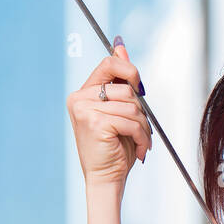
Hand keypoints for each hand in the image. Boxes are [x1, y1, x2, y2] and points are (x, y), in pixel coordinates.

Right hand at [66, 40, 152, 195]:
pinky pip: (131, 121)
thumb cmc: (115, 148)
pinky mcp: (95, 123)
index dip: (130, 70)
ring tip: (140, 140)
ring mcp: (84, 110)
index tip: (140, 87)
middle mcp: (79, 99)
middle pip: (125, 87)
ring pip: (131, 105)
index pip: (109, 63)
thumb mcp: (120, 110)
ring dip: (143, 126)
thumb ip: (119, 80)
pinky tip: (139, 149)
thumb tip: (120, 45)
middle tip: (141, 127)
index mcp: (83, 93)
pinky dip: (142, 137)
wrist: (106, 178)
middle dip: (141, 109)